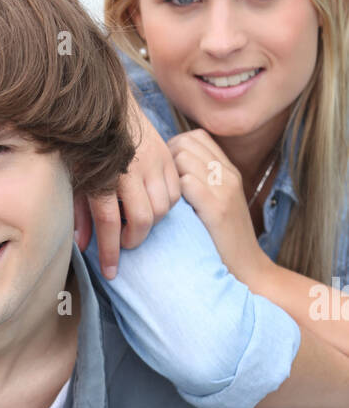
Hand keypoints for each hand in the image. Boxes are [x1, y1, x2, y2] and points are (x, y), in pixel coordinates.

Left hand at [82, 94, 180, 278]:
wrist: (105, 102)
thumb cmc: (84, 144)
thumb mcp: (74, 177)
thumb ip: (79, 211)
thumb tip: (83, 246)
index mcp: (102, 173)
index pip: (108, 223)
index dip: (110, 252)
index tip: (111, 272)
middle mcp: (130, 166)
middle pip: (143, 218)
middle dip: (134, 240)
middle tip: (124, 244)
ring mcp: (152, 157)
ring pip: (163, 206)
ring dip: (150, 223)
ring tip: (136, 223)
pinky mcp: (166, 151)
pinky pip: (176, 190)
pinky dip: (166, 204)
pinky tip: (151, 203)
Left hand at [165, 128, 271, 289]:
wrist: (249, 270)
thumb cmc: (223, 241)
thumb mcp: (217, 204)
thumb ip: (201, 183)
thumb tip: (168, 170)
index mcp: (229, 170)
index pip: (196, 137)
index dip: (174, 150)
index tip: (165, 175)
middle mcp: (228, 173)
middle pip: (185, 142)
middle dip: (165, 160)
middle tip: (158, 187)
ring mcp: (224, 189)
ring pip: (182, 158)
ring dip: (165, 177)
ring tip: (162, 200)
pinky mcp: (217, 208)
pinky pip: (186, 183)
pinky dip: (171, 193)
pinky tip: (168, 211)